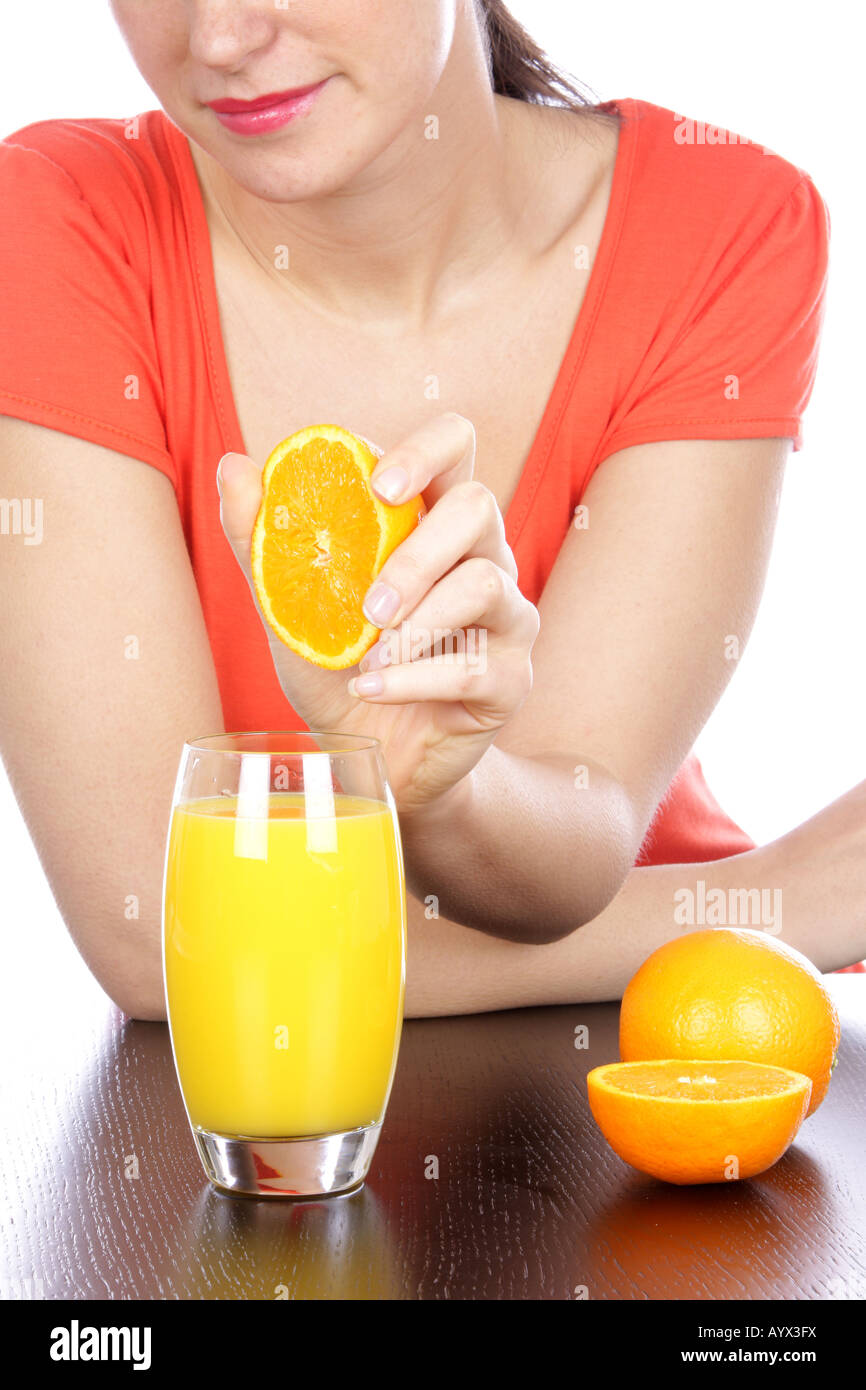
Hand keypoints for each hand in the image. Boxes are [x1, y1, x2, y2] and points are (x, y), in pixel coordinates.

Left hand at [217, 413, 539, 814]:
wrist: (369, 758)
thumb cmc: (339, 670)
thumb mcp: (289, 606)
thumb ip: (264, 541)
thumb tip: (233, 464)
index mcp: (433, 521)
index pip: (453, 447)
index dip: (424, 450)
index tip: (379, 485)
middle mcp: (481, 556)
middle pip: (478, 506)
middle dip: (417, 551)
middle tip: (369, 601)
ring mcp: (506, 615)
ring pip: (485, 584)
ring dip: (416, 621)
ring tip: (366, 656)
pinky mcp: (511, 677)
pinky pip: (474, 666)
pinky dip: (413, 679)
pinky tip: (370, 690)